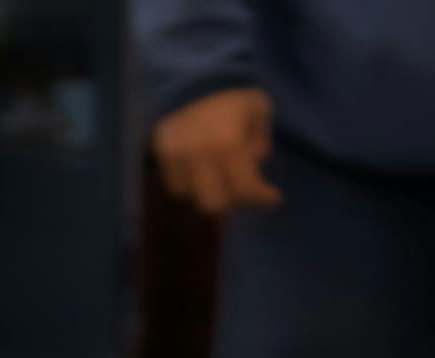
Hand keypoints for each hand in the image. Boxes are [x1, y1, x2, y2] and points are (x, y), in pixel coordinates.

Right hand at [152, 82, 277, 211]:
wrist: (194, 75)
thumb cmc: (232, 95)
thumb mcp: (259, 111)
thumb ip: (261, 143)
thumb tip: (253, 165)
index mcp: (228, 144)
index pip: (244, 190)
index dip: (261, 197)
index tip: (273, 196)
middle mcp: (199, 156)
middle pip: (215, 205)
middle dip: (232, 199)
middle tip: (241, 187)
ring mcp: (176, 157)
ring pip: (192, 197)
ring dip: (209, 192)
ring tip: (219, 176)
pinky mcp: (161, 155)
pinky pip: (175, 186)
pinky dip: (189, 184)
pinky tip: (200, 170)